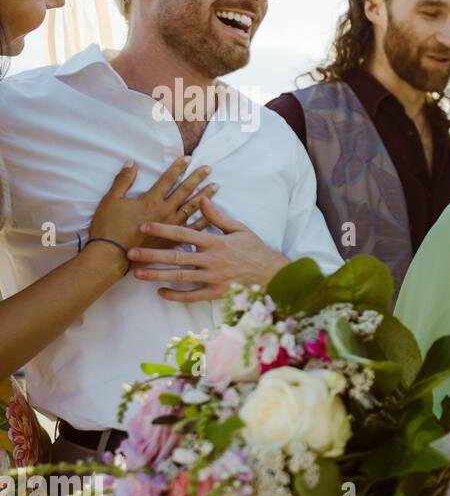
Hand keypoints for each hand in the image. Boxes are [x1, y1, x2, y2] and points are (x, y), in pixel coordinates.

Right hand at [86, 158, 218, 268]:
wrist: (111, 255)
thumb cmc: (109, 227)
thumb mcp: (111, 199)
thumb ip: (123, 180)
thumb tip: (132, 162)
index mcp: (150, 200)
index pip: (168, 179)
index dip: (178, 167)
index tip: (188, 158)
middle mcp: (165, 211)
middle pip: (184, 191)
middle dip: (197, 178)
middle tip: (208, 168)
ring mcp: (171, 226)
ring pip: (192, 207)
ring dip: (205, 196)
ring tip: (215, 187)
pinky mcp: (173, 239)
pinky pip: (193, 229)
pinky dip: (204, 221)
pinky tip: (212, 215)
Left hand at [127, 196, 289, 302]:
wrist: (272, 274)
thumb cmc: (254, 250)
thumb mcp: (239, 229)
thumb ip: (218, 216)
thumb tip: (202, 199)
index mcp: (216, 242)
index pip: (185, 233)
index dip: (163, 229)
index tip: (144, 225)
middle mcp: (213, 260)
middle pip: (177, 256)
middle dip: (152, 254)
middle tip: (131, 252)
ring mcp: (214, 279)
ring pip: (181, 277)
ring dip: (157, 275)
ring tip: (137, 273)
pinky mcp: (217, 293)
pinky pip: (192, 296)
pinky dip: (176, 295)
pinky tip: (161, 292)